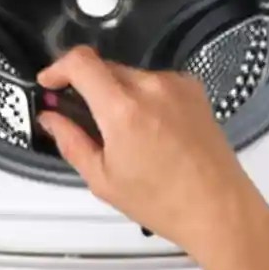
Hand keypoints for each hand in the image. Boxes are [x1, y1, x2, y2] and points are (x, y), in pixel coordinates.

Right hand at [36, 46, 264, 256]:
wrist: (219, 207)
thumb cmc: (163, 201)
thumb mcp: (103, 179)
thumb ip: (70, 141)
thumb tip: (50, 118)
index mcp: (123, 110)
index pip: (80, 62)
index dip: (57, 67)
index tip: (50, 82)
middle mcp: (151, 87)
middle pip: (104, 68)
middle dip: (87, 88)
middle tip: (83, 119)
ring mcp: (175, 84)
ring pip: (129, 75)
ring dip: (116, 94)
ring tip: (126, 135)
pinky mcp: (193, 87)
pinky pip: (155, 81)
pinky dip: (144, 97)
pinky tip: (151, 129)